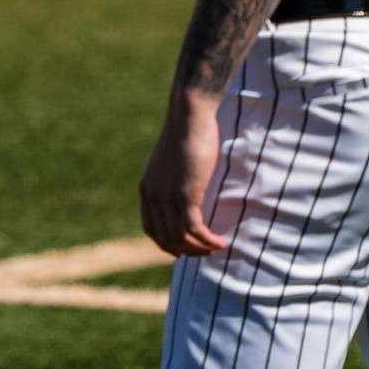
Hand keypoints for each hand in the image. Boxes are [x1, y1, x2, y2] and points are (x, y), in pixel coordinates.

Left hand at [138, 92, 226, 255]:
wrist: (188, 116)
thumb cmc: (186, 134)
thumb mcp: (174, 161)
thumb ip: (174, 179)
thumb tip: (186, 188)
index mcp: (146, 188)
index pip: (151, 227)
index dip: (166, 243)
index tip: (182, 251)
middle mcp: (152, 195)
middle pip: (166, 237)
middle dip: (187, 250)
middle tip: (206, 252)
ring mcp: (167, 196)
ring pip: (181, 238)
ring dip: (200, 248)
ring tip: (217, 248)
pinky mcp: (185, 195)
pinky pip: (195, 230)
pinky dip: (208, 240)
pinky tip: (222, 242)